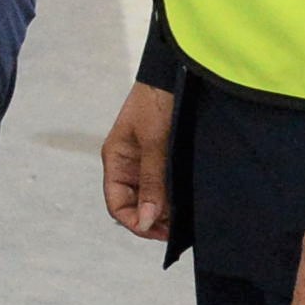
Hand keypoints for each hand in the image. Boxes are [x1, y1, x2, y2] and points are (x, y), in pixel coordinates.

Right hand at [101, 79, 174, 240]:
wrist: (177, 73)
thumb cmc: (158, 101)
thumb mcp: (154, 142)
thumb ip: (151, 181)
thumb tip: (146, 219)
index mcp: (116, 160)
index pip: (117, 204)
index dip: (136, 222)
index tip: (161, 232)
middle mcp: (129, 164)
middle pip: (134, 205)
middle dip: (153, 220)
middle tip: (179, 229)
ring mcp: (147, 161)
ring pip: (151, 197)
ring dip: (166, 210)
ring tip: (186, 218)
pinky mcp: (165, 157)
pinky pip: (165, 185)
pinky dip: (175, 198)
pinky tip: (189, 202)